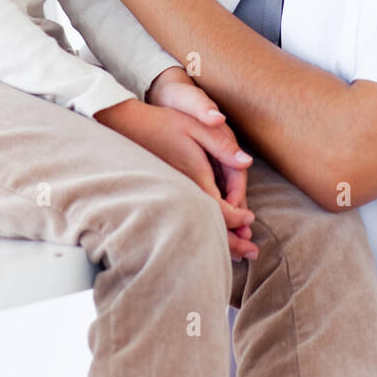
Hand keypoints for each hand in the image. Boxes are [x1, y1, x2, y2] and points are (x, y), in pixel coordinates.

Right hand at [97, 96, 258, 261]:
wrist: (124, 126)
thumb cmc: (162, 123)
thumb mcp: (195, 126)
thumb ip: (222, 145)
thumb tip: (246, 161)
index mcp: (195, 177)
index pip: (221, 210)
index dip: (238, 218)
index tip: (251, 219)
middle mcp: (182, 192)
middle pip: (210, 226)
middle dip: (233, 242)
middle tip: (253, 252)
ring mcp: (172, 196)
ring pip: (197, 226)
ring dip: (219, 240)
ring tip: (237, 253)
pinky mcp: (164, 195)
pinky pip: (187, 218)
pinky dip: (202, 229)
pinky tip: (211, 234)